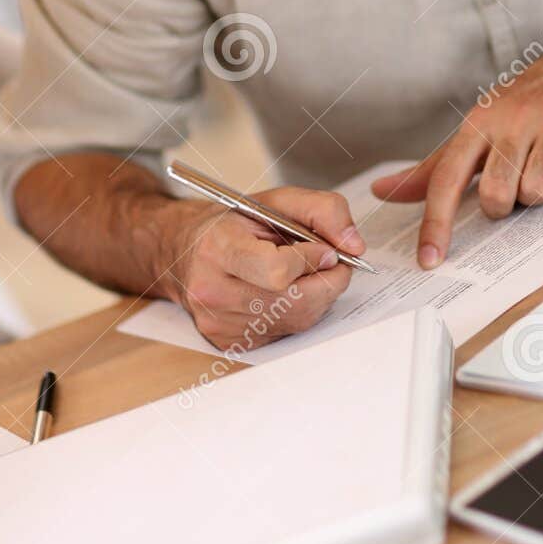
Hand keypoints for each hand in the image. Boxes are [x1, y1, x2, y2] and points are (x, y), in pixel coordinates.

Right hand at [172, 187, 365, 350]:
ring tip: (300, 273)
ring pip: (296, 320)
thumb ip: (323, 210)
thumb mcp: (277, 200)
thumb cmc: (234, 224)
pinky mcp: (229, 343)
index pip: (278, 270)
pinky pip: (285, 333)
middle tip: (326, 261)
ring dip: (314, 296)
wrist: (188, 251)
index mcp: (218, 249)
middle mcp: (212, 292)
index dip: (313, 260)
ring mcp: (219, 324)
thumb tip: (354, 246)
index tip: (323, 247)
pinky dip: (297, 312)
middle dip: (325, 280)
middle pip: (294, 302)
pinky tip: (283, 293)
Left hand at [371, 32, 542, 266]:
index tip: (429, 260)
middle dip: (506, 204)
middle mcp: (512, 121)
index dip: (436, 223)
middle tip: (516, 184)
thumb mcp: (477, 129)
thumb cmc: (524, 105)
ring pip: (538, 191)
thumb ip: (433, 168)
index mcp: (478, 124)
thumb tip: (383, 192)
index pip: (446, 179)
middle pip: (497, 196)